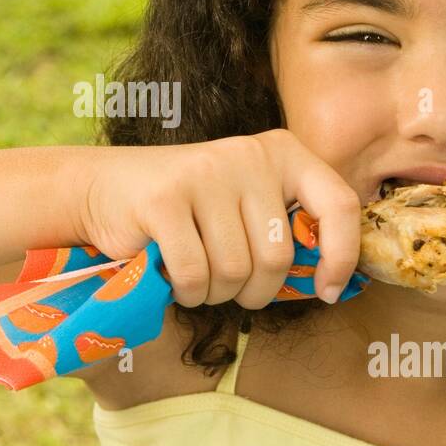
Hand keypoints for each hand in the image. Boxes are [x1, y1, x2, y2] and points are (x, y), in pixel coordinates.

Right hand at [76, 128, 360, 307]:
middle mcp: (248, 156)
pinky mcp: (164, 199)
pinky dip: (187, 291)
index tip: (327, 291)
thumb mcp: (245, 204)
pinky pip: (195, 274)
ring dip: (216, 294)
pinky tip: (174, 279)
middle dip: (255, 291)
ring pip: (235, 271)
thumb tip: (334, 283)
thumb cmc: (187, 210)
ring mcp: (205, 174)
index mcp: (281, 152)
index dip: (342, 257)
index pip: (338, 204)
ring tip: (197, 276)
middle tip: (230, 287)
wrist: (104, 189)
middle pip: (277, 257)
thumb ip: (285, 227)